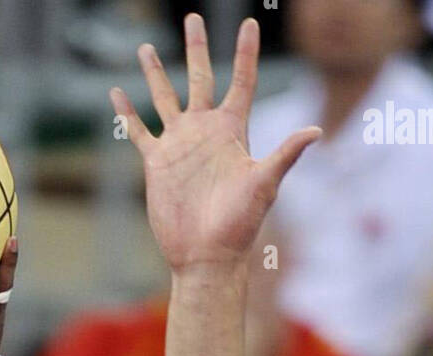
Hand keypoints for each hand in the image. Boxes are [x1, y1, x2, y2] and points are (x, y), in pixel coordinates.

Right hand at [110, 15, 319, 271]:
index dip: (245, 53)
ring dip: (156, 73)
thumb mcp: (264, 185)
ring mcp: (180, 145)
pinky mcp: (157, 163)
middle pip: (201, 79)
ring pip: (165, 98)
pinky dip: (127, 113)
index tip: (249, 23)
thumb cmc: (239, 226)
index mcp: (232, 131)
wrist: (206, 256)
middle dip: (197, 48)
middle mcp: (205, 132)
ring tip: (145, 47)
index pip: (241, 82)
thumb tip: (316, 131)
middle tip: (192, 17)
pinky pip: (139, 131)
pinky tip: (116, 93)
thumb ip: (285, 154)